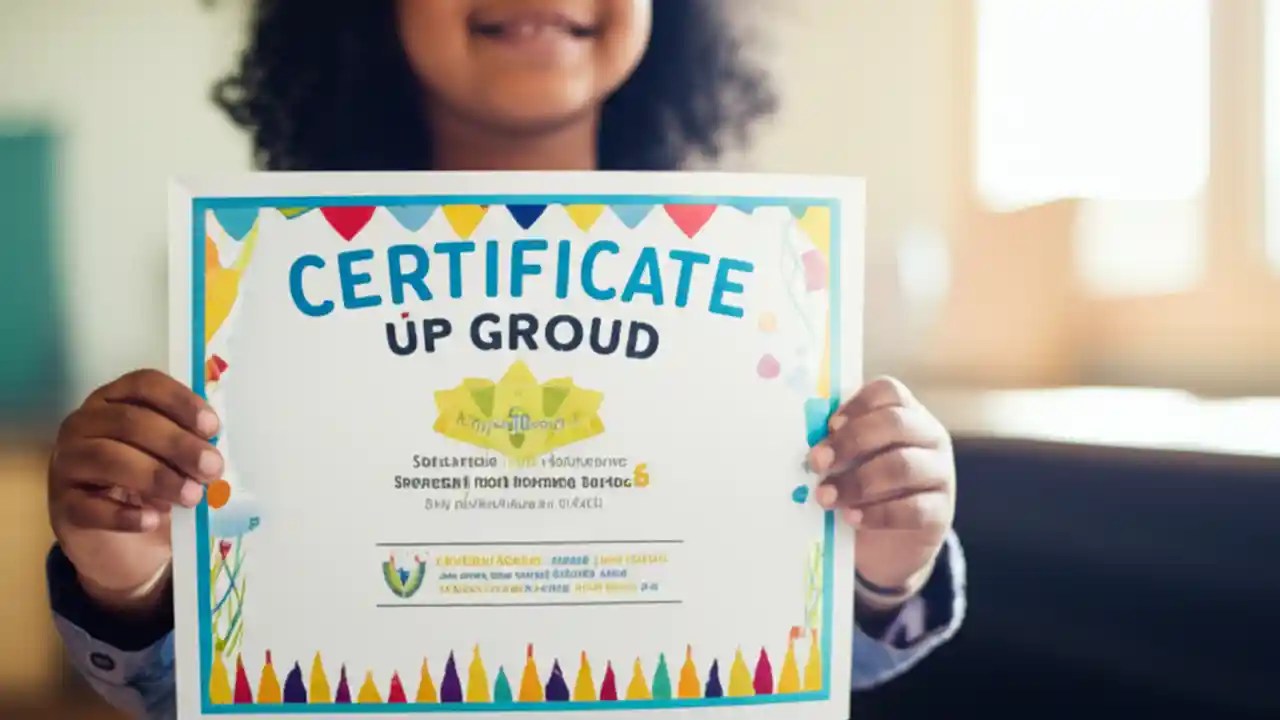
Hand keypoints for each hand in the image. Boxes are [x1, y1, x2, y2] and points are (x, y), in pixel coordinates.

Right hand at [47, 369, 221, 616]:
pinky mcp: (63, 505)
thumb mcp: (173, 459)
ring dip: (156, 476)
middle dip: (177, 444)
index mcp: (114, 401)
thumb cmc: (151, 485)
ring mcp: (68, 463)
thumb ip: (191, 446)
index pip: (144, 385)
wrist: (120, 540)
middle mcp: (84, 424)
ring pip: (107, 458)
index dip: (180, 401)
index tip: (212, 427)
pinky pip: (89, 506)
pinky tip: (153, 521)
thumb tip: (216, 451)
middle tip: (212, 468)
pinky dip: (123, 514)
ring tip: (192, 496)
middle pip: (129, 422)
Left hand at [807, 377, 954, 608]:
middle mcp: (930, 437)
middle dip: (851, 442)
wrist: (884, 544)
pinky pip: (912, 509)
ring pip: (903, 466)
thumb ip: (837, 444)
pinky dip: (876, 514)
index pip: (889, 391)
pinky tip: (851, 518)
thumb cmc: (861, 490)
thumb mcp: (849, 462)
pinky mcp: (941, 513)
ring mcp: (940, 474)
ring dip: (858, 482)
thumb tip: (807, 439)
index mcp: (906, 415)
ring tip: (826, 497)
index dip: (857, 404)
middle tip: (817, 462)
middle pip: (895, 423)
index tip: (828, 425)